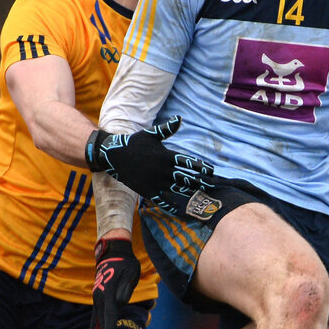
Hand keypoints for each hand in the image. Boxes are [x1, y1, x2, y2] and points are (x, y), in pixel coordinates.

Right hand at [85, 116, 216, 215]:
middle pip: (187, 178)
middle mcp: (164, 170)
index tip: (211, 171)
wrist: (115, 155)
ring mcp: (156, 181)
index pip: (188, 162)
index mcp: (166, 156)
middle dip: (201, 182)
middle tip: (213, 186)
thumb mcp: (151, 134)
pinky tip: (181, 211)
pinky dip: (172, 206)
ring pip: (178, 189)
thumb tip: (179, 118)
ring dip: (191, 193)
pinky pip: (163, 201)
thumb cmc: (135, 143)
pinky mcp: (148, 190)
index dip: (201, 167)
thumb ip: (167, 129)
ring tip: (202, 196)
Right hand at [87, 238, 140, 328]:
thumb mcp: (131, 274)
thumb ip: (125, 288)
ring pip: (96, 319)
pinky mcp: (99, 298)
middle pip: (102, 319)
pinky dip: (94, 326)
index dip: (109, 327)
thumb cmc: (126, 264)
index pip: (111, 313)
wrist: (113, 253)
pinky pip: (96, 315)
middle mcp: (100, 295)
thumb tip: (120, 303)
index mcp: (109, 291)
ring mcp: (98, 297)